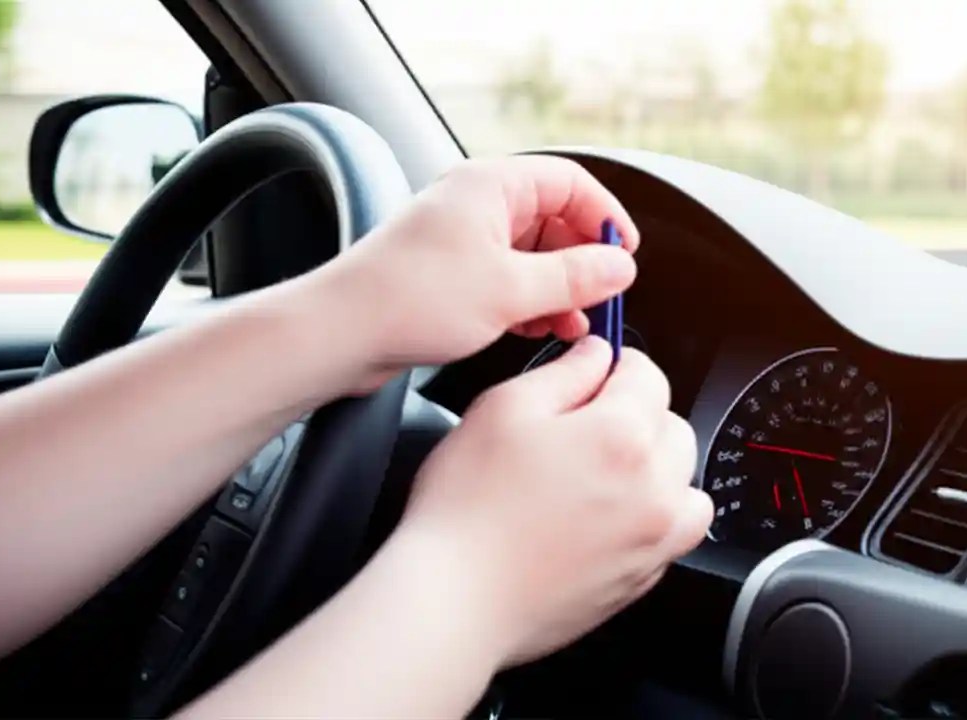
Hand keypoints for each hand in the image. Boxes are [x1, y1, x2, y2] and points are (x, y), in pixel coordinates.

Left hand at [329, 155, 639, 371]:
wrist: (340, 333)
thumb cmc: (411, 299)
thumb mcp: (511, 290)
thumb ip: (575, 277)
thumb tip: (620, 267)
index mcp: (491, 184)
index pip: (570, 181)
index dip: (604, 216)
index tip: (625, 254)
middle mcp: (475, 203)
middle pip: (553, 219)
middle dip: (581, 262)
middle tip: (600, 298)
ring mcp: (461, 238)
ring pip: (531, 254)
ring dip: (557, 288)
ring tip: (570, 324)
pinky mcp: (448, 273)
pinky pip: (505, 278)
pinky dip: (529, 301)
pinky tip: (538, 330)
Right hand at [400, 338, 712, 666]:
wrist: (456, 602)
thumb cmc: (467, 509)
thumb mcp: (502, 408)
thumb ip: (564, 372)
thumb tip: (598, 356)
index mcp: (622, 436)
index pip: (649, 375)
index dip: (617, 364)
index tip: (595, 372)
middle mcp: (652, 490)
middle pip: (673, 428)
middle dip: (638, 416)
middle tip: (582, 427)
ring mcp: (652, 541)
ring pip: (685, 487)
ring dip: (657, 470)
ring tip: (603, 475)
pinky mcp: (639, 581)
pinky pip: (669, 536)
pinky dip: (649, 519)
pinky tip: (597, 519)